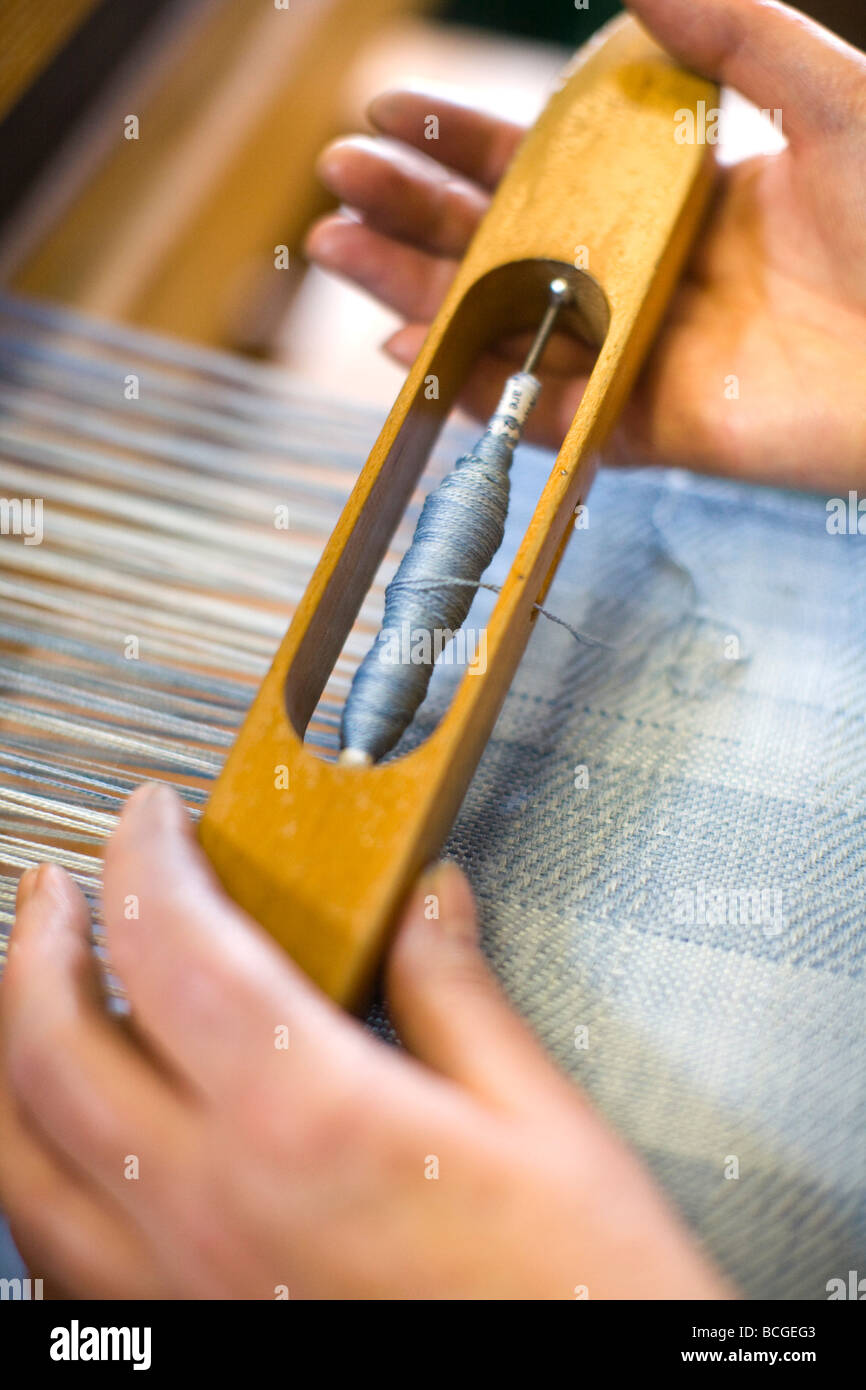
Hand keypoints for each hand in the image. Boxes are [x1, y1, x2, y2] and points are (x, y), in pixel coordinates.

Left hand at [0, 784, 731, 1298]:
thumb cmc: (573, 1296)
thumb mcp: (540, 1121)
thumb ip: (459, 994)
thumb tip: (429, 906)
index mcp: (305, 1119)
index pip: (171, 943)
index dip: (144, 856)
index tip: (152, 818)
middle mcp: (212, 1204)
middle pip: (51, 1042)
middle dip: (39, 941)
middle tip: (61, 890)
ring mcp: (177, 1284)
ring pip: (17, 1153)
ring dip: (9, 1048)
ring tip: (31, 996)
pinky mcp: (178, 1338)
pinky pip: (49, 1251)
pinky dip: (32, 1170)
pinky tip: (66, 1143)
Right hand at [306, 0, 865, 492]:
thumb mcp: (826, 96)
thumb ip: (730, 36)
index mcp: (670, 194)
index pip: (540, 161)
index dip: (461, 137)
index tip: (390, 106)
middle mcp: (641, 272)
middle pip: (502, 243)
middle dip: (413, 211)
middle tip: (336, 181)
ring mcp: (640, 350)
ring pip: (504, 325)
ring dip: (416, 292)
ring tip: (333, 250)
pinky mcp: (651, 424)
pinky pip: (544, 413)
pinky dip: (476, 389)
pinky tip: (406, 353)